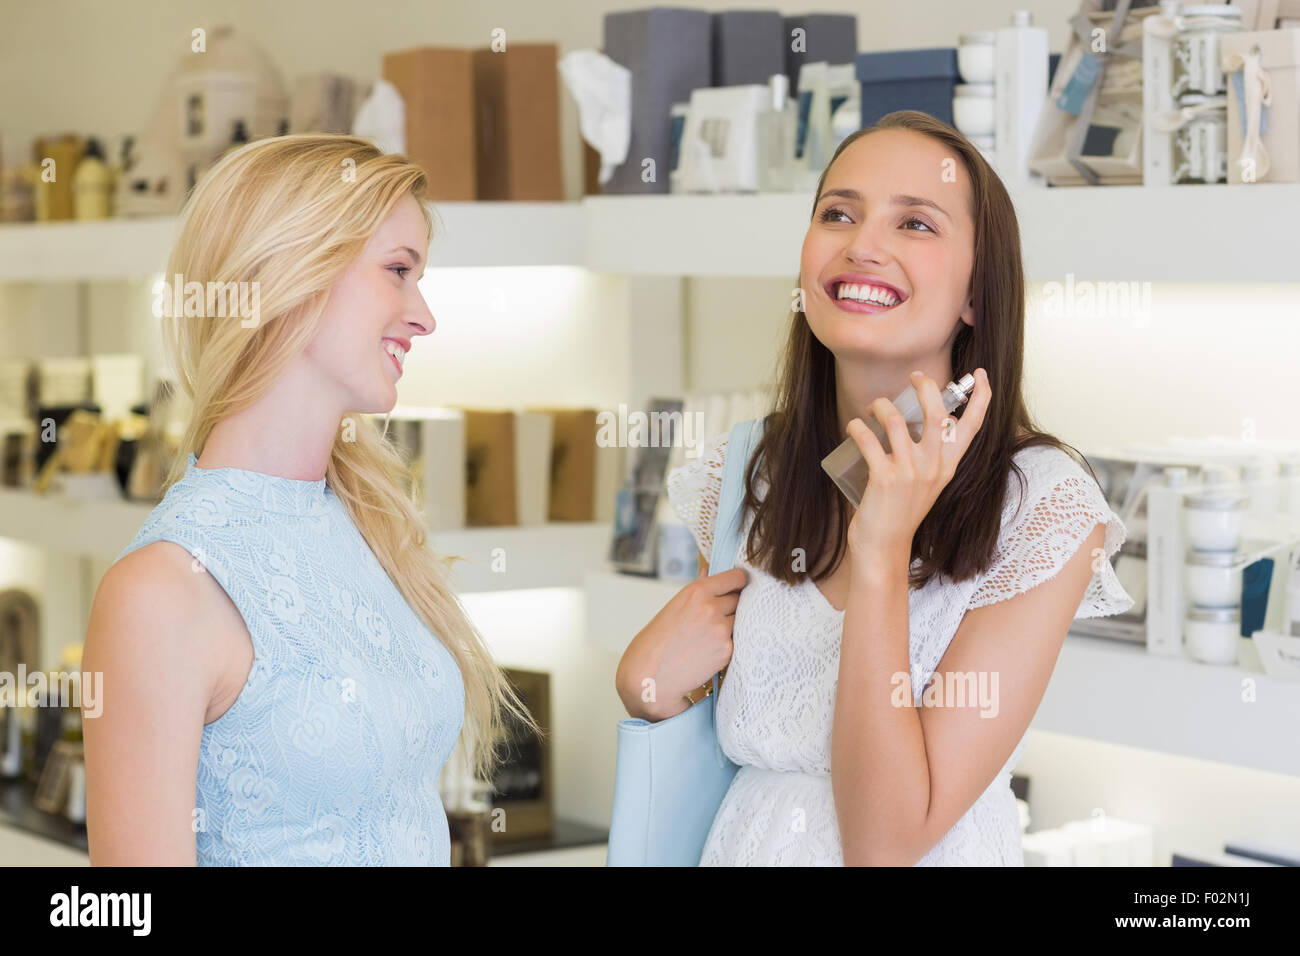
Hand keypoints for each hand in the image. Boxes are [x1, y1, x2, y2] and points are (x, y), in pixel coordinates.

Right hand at [616, 566, 746, 720]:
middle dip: (732, 606)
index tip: (739, 586)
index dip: (739, 582)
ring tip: (709, 636)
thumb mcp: (674, 607)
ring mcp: (722, 629)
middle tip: (717, 617)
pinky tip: (709, 650)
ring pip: (740, 621)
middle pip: (740, 599)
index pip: (736, 577)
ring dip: (731, 625)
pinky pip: (736, 641)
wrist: (651, 676)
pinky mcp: (727, 650)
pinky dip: (727, 644)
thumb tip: (709, 573)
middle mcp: (712, 607)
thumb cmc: (656, 641)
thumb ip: (697, 590)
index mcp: (697, 591)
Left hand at [844, 368, 990, 559]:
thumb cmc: (901, 511)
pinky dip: (858, 427)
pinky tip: (854, 426)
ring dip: (880, 406)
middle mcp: (934, 467)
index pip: (973, 426)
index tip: (979, 373)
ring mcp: (910, 472)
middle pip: (937, 413)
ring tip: (872, 408)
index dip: (981, 396)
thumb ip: (934, 455)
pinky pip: (869, 440)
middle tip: (914, 377)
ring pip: (895, 420)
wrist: (884, 547)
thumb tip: (937, 419)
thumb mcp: (928, 482)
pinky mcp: (884, 479)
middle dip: (925, 386)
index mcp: (948, 466)